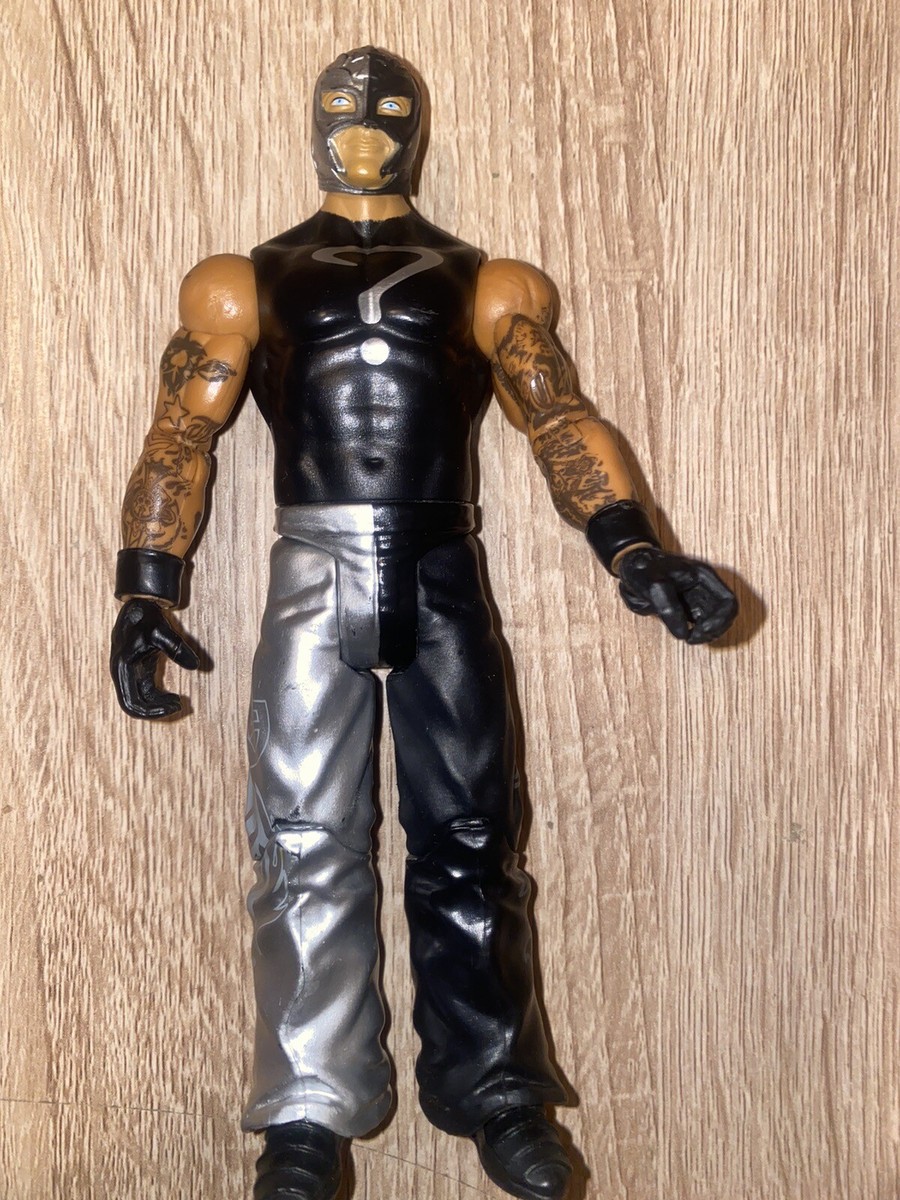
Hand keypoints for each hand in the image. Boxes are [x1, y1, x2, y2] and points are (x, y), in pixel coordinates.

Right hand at [110, 598, 198, 717]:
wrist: (138, 604)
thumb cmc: (145, 616)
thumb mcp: (161, 631)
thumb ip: (176, 648)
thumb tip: (195, 666)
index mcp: (122, 668)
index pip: (131, 703)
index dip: (151, 711)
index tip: (173, 706)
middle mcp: (123, 674)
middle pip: (134, 706)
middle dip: (155, 711)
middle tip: (178, 706)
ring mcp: (130, 673)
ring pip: (140, 700)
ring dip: (158, 705)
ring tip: (179, 702)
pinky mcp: (138, 670)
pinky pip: (146, 692)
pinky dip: (159, 697)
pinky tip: (175, 696)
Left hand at [616, 546, 736, 643]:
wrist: (631, 564)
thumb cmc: (643, 568)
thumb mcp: (654, 586)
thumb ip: (669, 608)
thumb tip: (683, 633)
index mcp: (703, 576)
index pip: (728, 601)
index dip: (720, 620)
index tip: (699, 631)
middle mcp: (704, 587)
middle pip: (725, 614)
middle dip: (713, 630)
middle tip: (692, 638)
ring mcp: (697, 597)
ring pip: (714, 621)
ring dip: (706, 633)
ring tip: (689, 638)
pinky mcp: (687, 607)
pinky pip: (700, 623)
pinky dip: (696, 632)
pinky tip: (685, 634)